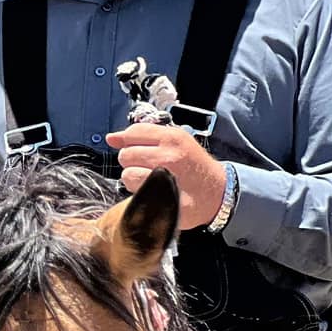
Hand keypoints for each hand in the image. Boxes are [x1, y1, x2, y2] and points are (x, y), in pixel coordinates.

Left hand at [106, 125, 226, 228]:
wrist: (219, 192)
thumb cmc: (195, 167)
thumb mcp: (176, 142)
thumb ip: (144, 136)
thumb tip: (112, 138)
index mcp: (172, 138)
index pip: (133, 132)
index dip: (130, 142)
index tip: (138, 149)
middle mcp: (169, 155)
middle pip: (126, 154)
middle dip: (132, 162)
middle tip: (149, 167)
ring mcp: (167, 178)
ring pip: (127, 175)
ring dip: (134, 179)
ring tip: (151, 180)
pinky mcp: (164, 198)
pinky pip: (136, 193)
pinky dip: (140, 193)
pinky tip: (154, 191)